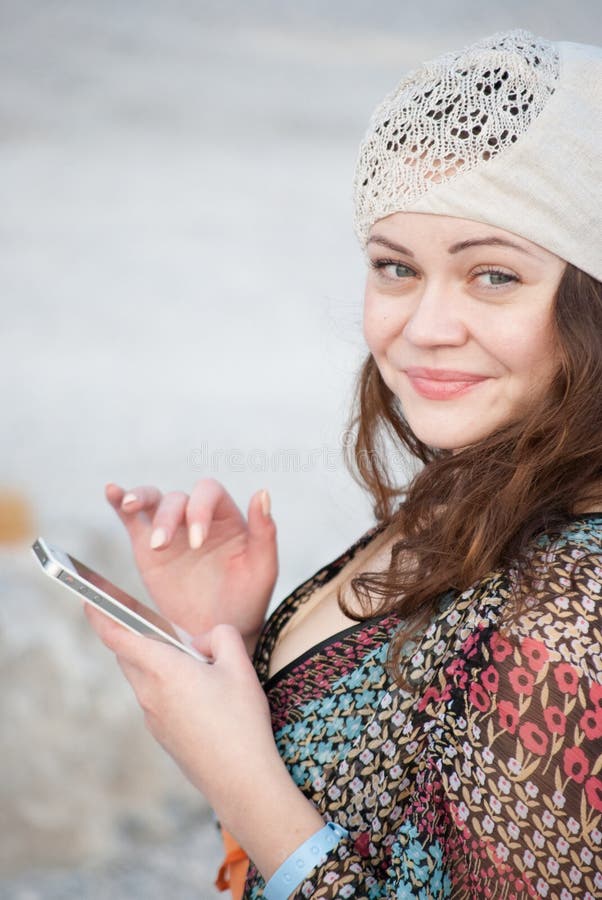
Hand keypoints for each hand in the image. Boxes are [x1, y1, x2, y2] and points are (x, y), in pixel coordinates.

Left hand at [84, 605, 323, 873]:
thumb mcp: (239, 665)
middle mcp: (150, 693)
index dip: (101, 617)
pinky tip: (201, 694)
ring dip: (158, 664)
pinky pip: (156, 700)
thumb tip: (203, 642)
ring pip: (145, 679)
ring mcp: (153, 718)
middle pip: (131, 656)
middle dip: (137, 638)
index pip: (119, 637)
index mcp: (163, 670)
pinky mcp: (162, 735)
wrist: (240, 780)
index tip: (89, 603)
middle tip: (160, 627)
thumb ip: (220, 636)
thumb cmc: (240, 721)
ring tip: (197, 664)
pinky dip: (168, 687)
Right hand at [104, 479, 277, 652]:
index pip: (209, 494)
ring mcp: (170, 530)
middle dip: (168, 518)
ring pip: (153, 500)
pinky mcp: (146, 547)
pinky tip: (112, 492)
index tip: (197, 542)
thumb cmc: (246, 600)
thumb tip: (263, 493)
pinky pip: (131, 519)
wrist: (217, 633)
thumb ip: (265, 532)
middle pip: (177, 499)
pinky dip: (119, 501)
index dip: (200, 509)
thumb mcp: (262, 569)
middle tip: (162, 545)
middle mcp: (196, 517)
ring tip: (131, 507)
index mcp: (226, 517)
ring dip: (141, 499)